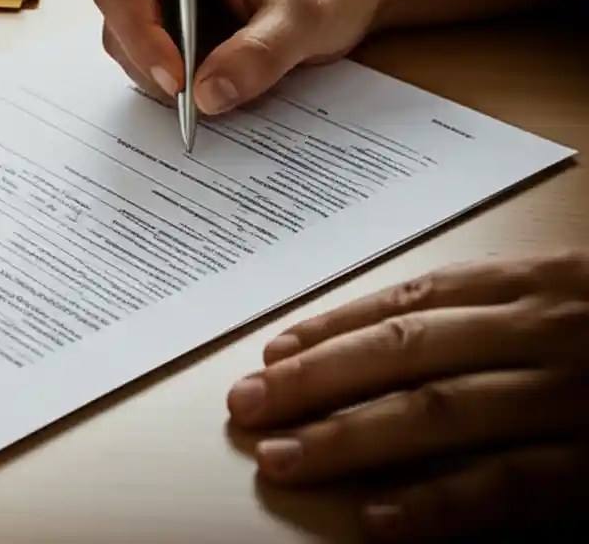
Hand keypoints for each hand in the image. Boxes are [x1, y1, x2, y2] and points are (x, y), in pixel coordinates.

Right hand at [92, 0, 393, 113]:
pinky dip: (187, 91)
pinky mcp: (191, 38)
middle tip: (194, 100)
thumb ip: (258, 54)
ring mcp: (176, 7)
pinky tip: (223, 92)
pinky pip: (168, 71)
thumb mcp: (306, 12)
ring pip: (138, 55)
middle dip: (151, 65)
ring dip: (169, 82)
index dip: (137, 33)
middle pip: (121, 25)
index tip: (176, 78)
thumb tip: (206, 98)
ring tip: (221, 91)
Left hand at [226, 252, 588, 540]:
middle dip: (313, 379)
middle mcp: (538, 332)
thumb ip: (494, 308)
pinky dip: (437, 502)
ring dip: (347, 438)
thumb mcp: (573, 292)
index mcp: (531, 284)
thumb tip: (390, 333)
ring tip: (280, 457)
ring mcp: (567, 397)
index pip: (409, 300)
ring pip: (436, 412)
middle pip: (401, 350)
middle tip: (246, 403)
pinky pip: (507, 485)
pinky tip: (376, 517)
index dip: (332, 327)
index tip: (272, 352)